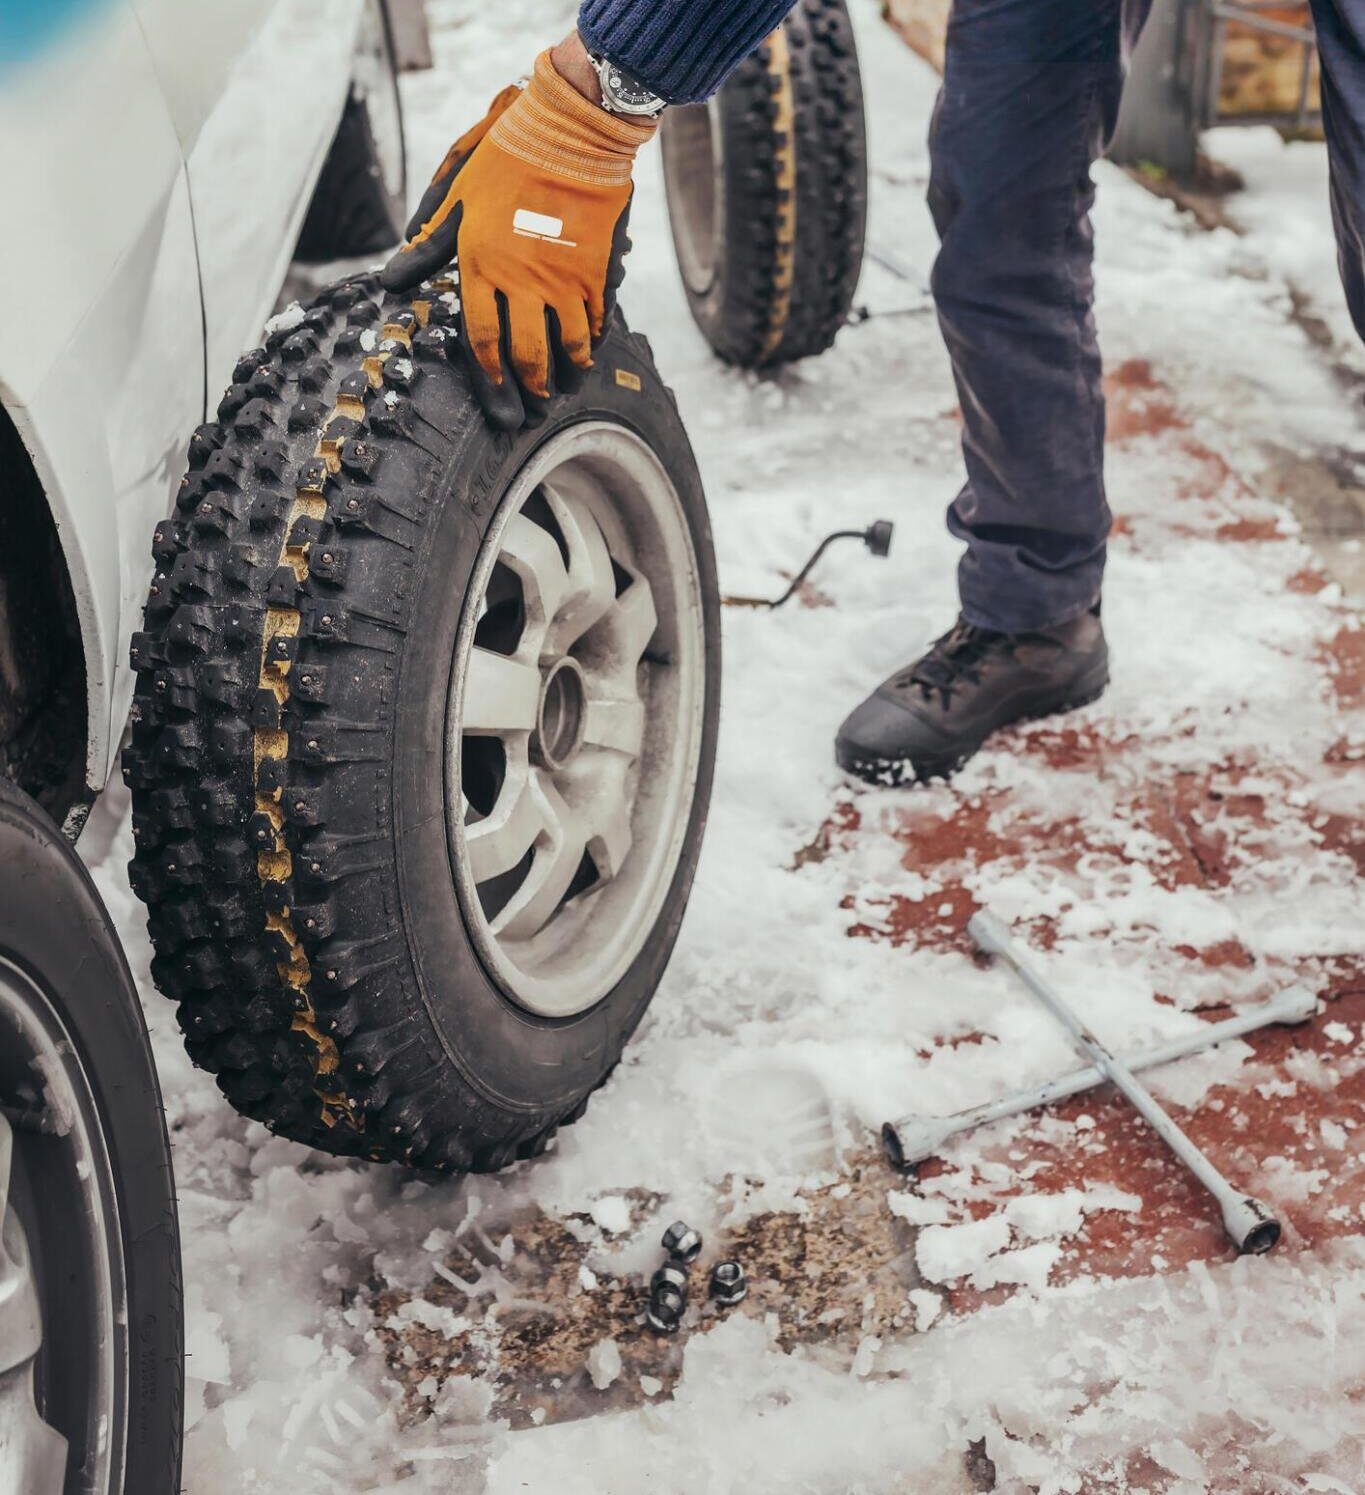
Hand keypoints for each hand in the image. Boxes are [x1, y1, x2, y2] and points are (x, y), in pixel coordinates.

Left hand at [381, 49, 656, 428]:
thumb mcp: (456, 199)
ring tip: (562, 390)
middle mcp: (524, 283)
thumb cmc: (506, 161)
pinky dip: (592, 344)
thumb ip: (427, 247)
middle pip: (528, 357)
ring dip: (565, 377)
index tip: (498, 406)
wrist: (570, 134)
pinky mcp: (596, 273)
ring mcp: (564, 281)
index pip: (483, 342)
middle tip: (530, 413)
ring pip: (569, 349)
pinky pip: (596, 323)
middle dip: (529, 392)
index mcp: (483, 268)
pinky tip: (588, 354)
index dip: (490, 382)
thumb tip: (391, 282)